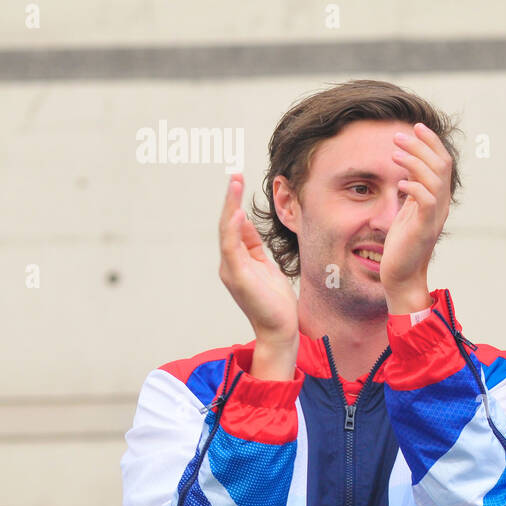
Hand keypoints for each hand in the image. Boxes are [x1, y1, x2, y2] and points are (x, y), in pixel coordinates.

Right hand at [218, 175, 298, 377]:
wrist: (279, 329)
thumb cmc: (275, 301)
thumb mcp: (266, 267)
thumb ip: (254, 248)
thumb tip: (247, 225)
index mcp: (237, 261)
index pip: (234, 227)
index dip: (235, 204)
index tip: (238, 182)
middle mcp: (229, 264)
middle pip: (226, 225)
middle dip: (230, 200)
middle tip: (234, 175)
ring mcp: (231, 271)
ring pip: (226, 233)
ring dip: (230, 208)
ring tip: (234, 185)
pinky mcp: (238, 278)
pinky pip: (232, 249)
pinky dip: (233, 231)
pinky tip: (238, 214)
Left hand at [382, 122, 452, 313]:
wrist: (402, 274)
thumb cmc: (403, 243)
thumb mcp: (409, 210)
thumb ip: (414, 190)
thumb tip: (409, 167)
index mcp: (439, 198)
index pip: (443, 163)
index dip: (431, 142)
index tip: (415, 127)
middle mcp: (441, 205)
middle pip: (441, 165)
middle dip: (421, 146)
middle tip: (398, 136)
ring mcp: (434, 216)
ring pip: (435, 179)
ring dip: (414, 161)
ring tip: (394, 152)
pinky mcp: (424, 228)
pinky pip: (426, 200)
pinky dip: (414, 187)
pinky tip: (399, 182)